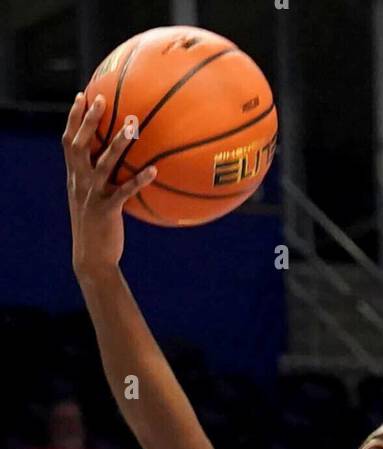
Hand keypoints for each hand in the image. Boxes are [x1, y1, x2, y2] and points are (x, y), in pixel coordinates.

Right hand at [63, 92, 156, 278]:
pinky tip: (154, 170)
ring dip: (117, 143)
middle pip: (79, 144)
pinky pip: (125, 191)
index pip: (69, 142)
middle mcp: (80, 182)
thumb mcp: (93, 202)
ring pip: (103, 163)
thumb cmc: (97, 230)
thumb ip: (100, 182)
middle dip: (88, 120)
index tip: (82, 96)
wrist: (92, 259)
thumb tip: (120, 167)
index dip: (74, 119)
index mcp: (75, 178)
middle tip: (100, 99)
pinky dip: (139, 180)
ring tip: (132, 126)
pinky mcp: (107, 210)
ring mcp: (92, 195)